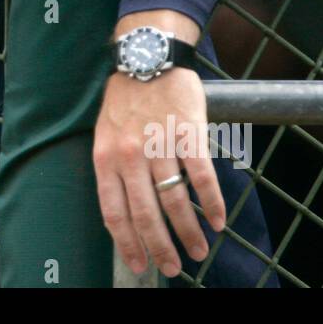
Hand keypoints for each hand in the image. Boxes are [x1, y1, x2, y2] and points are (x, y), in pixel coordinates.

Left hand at [92, 63, 226, 278]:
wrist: (148, 57)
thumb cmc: (126, 98)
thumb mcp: (105, 133)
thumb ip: (112, 169)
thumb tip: (123, 214)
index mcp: (105, 158)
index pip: (114, 213)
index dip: (127, 243)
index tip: (138, 264)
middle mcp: (130, 156)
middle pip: (146, 214)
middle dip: (160, 247)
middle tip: (172, 267)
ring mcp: (160, 145)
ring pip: (175, 201)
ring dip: (189, 232)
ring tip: (198, 251)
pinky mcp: (188, 133)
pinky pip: (202, 177)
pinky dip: (212, 203)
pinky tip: (217, 221)